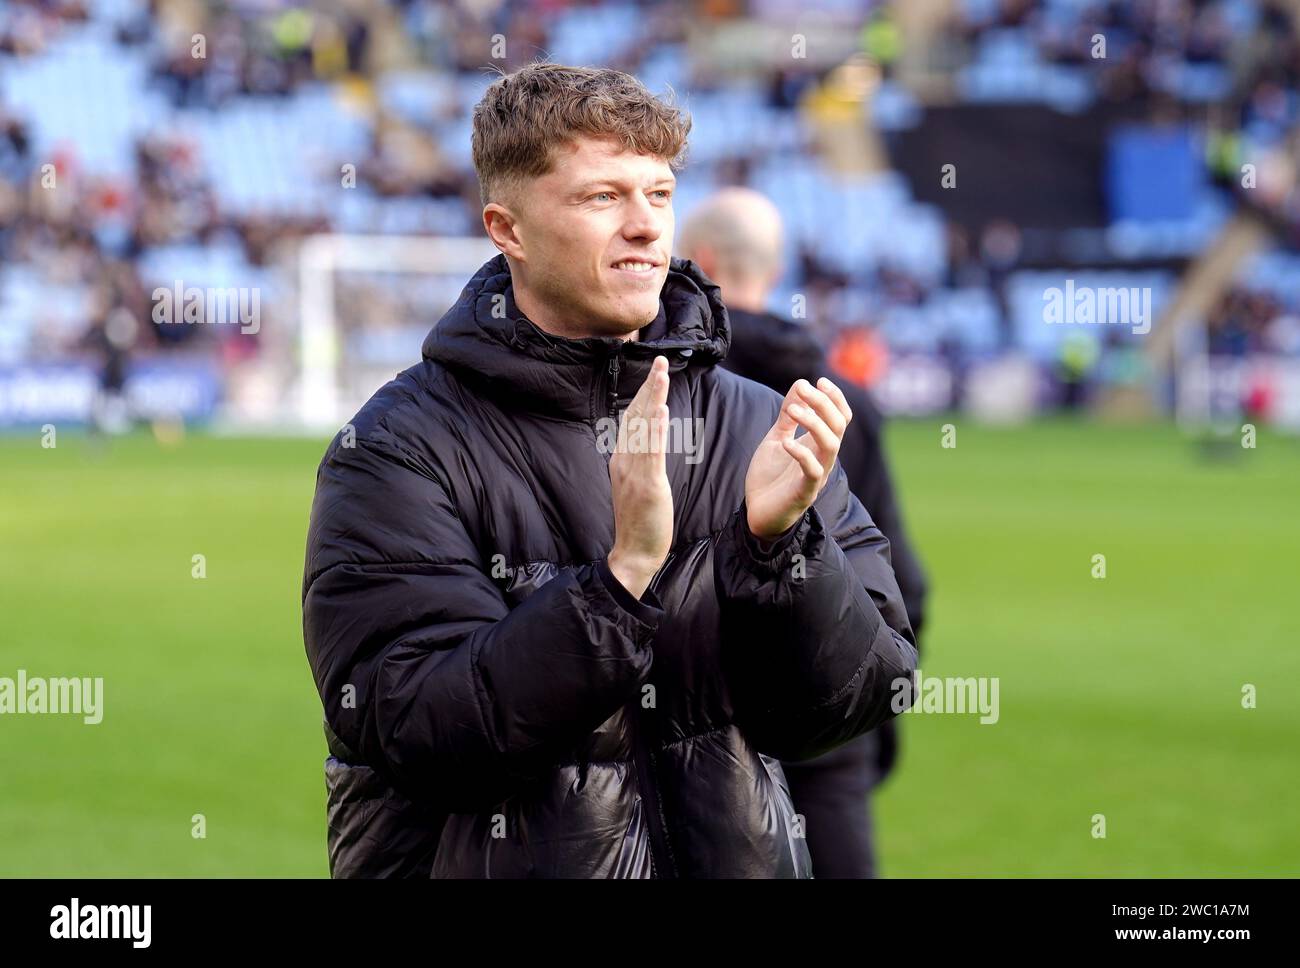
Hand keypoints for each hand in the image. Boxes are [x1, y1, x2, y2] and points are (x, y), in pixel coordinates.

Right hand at [607, 356, 673, 598]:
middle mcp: (624, 460)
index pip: (632, 418)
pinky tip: (660, 410)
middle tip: (661, 360)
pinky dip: (654, 429)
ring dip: (653, 398)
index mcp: (622, 459)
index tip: (655, 372)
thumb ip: (640, 460)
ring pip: (643, 427)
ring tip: (662, 374)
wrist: (634, 552)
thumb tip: (648, 439)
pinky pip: (650, 452)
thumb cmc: (640, 520)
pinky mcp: (647, 484)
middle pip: (635, 415)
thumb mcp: (638, 483)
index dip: (643, 393)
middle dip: (649, 386)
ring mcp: (633, 471)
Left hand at [744, 377, 852, 541]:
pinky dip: (802, 454)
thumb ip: (788, 415)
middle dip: (823, 403)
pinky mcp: (805, 492)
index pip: (841, 417)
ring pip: (831, 445)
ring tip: (794, 410)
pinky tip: (786, 442)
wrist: (758, 514)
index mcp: (819, 445)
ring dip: (814, 423)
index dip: (835, 398)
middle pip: (839, 426)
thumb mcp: (776, 438)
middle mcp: (823, 458)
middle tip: (803, 388)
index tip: (819, 380)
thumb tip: (800, 383)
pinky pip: (812, 471)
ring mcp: (817, 475)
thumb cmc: (770, 477)